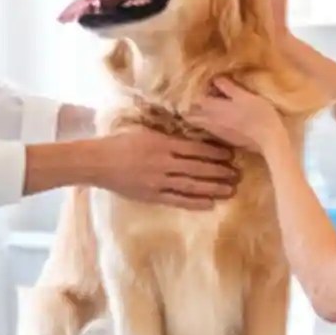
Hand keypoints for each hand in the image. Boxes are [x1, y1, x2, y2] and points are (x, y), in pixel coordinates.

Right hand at [94, 127, 238, 209]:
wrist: (97, 162)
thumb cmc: (119, 142)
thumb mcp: (144, 131)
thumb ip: (166, 134)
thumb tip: (188, 131)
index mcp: (162, 144)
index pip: (196, 149)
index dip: (215, 152)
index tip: (230, 154)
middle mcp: (163, 163)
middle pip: (198, 168)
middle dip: (220, 171)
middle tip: (239, 173)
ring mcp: (158, 181)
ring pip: (192, 185)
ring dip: (213, 188)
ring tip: (231, 189)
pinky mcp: (152, 195)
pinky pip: (178, 200)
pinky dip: (195, 202)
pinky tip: (210, 203)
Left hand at [187, 77, 285, 153]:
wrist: (269, 140)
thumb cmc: (259, 114)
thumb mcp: (244, 95)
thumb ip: (228, 87)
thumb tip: (214, 78)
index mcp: (213, 108)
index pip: (192, 100)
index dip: (191, 92)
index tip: (197, 85)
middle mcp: (209, 121)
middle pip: (190, 115)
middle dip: (188, 106)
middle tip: (193, 96)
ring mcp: (215, 131)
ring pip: (197, 123)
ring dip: (195, 115)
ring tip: (202, 106)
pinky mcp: (222, 138)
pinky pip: (206, 129)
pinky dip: (204, 122)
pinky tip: (213, 118)